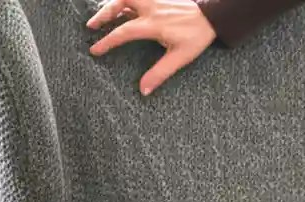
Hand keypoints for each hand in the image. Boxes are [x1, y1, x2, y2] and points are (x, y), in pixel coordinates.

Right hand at [87, 0, 215, 95]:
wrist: (213, 15)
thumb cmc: (197, 36)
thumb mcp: (180, 57)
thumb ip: (160, 72)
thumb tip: (143, 90)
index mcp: (153, 24)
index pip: (123, 32)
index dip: (107, 41)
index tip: (95, 50)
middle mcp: (150, 7)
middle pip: (119, 3)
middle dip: (103, 14)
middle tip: (91, 26)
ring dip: (112, 4)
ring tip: (103, 14)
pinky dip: (127, 1)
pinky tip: (123, 8)